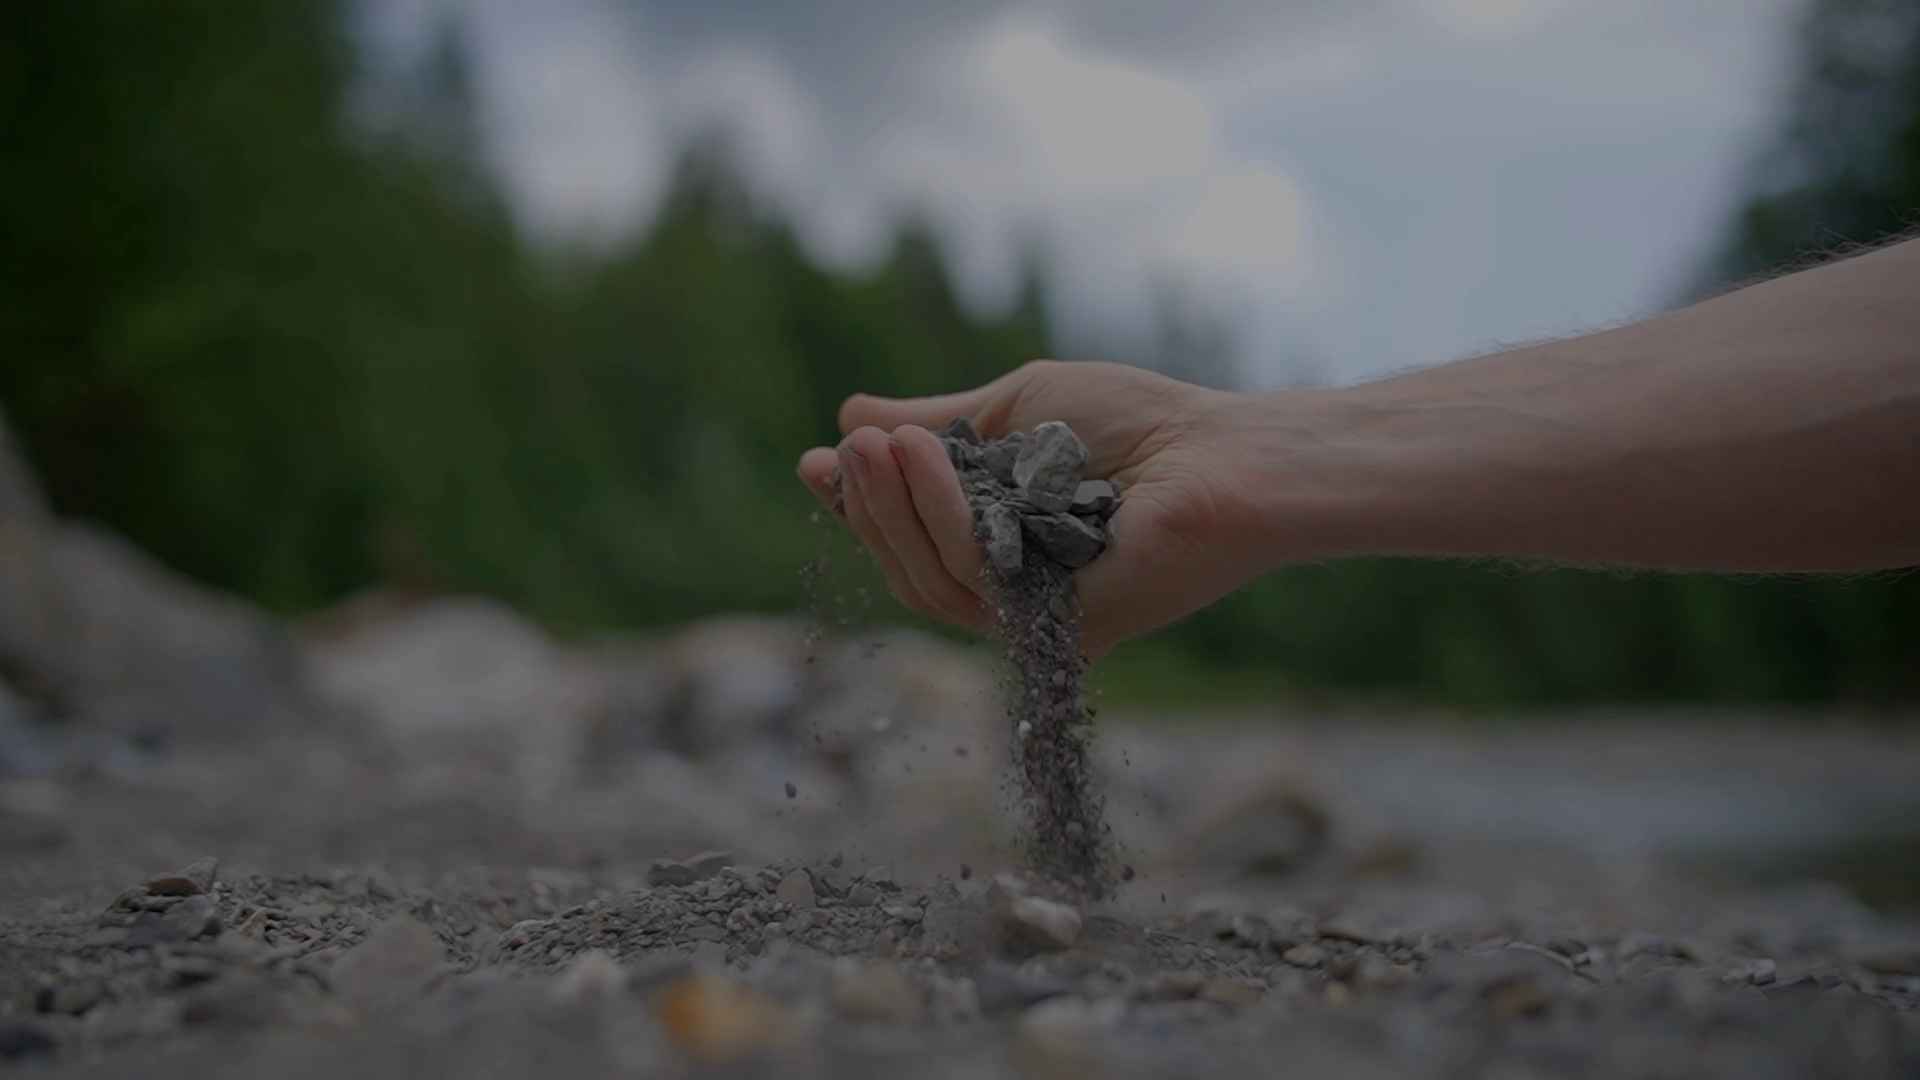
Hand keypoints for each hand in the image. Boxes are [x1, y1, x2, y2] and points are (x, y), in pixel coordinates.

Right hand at [796, 360, 1282, 658]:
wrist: (1225, 451)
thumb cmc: (1142, 424)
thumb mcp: (1019, 411)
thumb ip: (939, 424)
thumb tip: (852, 415)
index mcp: (1004, 551)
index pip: (914, 544)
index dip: (860, 507)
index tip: (818, 459)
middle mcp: (1016, 596)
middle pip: (911, 572)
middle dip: (870, 507)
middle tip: (850, 447)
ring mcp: (1037, 620)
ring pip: (930, 583)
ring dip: (896, 508)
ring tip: (880, 444)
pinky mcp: (1060, 631)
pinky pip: (976, 581)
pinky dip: (942, 515)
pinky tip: (925, 458)